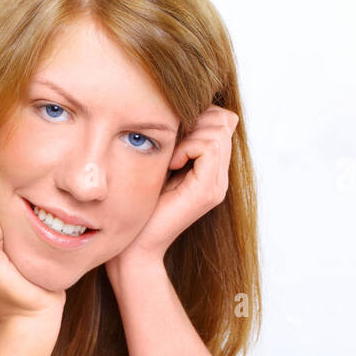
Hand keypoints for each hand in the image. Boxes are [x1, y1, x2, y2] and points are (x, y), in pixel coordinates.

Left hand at [106, 104, 237, 282]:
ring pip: (218, 130)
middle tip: (169, 143)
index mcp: (208, 170)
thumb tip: (178, 107)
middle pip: (222, 120)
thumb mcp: (156, 165)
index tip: (171, 134)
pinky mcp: (208, 191)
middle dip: (194, 120)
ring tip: (169, 157)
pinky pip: (209, 146)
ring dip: (189, 135)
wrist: (133, 248)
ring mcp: (216, 185)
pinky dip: (187, 147)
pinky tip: (170, 164)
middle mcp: (218, 177)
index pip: (221, 120)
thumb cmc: (136, 207)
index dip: (197, 115)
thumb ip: (172, 142)